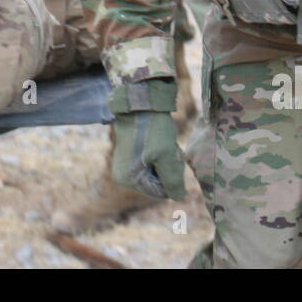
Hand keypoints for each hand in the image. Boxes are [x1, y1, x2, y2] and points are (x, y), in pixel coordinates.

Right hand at [108, 79, 185, 200]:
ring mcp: (123, 165)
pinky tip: (158, 140)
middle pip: (156, 183)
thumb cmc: (153, 129)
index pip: (160, 192)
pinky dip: (158, 154)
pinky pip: (149, 163)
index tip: (169, 155)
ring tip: (164, 143)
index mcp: (128, 179)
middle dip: (167, 168)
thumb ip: (174, 181)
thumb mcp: (167, 156)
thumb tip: (179, 198)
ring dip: (164, 160)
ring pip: (154, 173)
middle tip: (168, 148)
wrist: (139, 103)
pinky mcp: (127, 155)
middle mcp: (122, 176)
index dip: (172, 176)